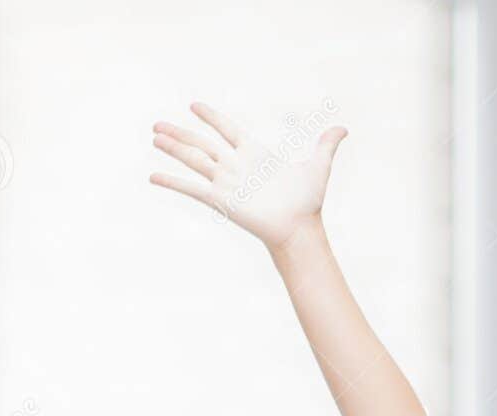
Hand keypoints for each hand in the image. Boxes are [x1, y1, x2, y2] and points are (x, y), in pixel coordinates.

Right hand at [148, 102, 346, 251]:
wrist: (299, 228)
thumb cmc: (308, 202)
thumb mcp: (317, 167)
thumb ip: (326, 146)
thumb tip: (343, 128)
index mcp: (253, 154)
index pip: (227, 129)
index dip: (211, 117)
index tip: (194, 106)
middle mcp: (236, 166)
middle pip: (201, 144)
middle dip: (180, 133)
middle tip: (157, 124)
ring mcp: (226, 183)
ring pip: (193, 160)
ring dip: (173, 148)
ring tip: (153, 137)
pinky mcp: (221, 200)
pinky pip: (192, 189)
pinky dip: (172, 182)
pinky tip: (153, 177)